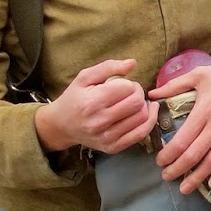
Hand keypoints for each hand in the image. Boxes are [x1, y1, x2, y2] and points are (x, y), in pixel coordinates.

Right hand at [35, 59, 158, 154]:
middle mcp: (100, 121)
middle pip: (137, 103)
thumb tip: (133, 63)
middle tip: (131, 92)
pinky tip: (147, 112)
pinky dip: (149, 121)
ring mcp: (107, 137)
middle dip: (138, 93)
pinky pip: (141, 134)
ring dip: (143, 106)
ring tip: (134, 102)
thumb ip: (109, 67)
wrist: (61, 126)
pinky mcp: (113, 147)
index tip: (124, 84)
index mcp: (92, 102)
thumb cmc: (74, 98)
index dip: (130, 83)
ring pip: (142, 117)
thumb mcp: (85, 77)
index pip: (127, 88)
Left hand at [149, 46, 210, 193]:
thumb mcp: (198, 74)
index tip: (160, 162)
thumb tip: (151, 94)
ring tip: (184, 188)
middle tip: (166, 176)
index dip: (168, 155)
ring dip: (197, 177)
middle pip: (194, 155)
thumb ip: (174, 85)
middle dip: (177, 169)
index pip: (181, 140)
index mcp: (204, 110)